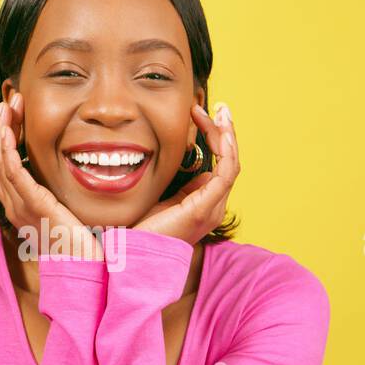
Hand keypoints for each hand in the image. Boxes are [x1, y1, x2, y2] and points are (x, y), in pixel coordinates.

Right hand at [0, 93, 102, 260]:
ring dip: (0, 133)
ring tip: (7, 108)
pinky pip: (13, 175)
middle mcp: (15, 207)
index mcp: (20, 207)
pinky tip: (6, 132)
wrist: (87, 267)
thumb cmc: (82, 243)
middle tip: (7, 104)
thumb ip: (62, 193)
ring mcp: (21, 208)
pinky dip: (6, 152)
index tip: (6, 118)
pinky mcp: (35, 207)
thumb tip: (74, 168)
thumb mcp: (66, 211)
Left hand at [132, 102, 240, 244]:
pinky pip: (225, 173)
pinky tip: (219, 130)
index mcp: (204, 203)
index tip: (202, 114)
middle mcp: (214, 206)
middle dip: (225, 132)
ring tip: (219, 112)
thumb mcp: (163, 202)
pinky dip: (226, 150)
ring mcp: (211, 208)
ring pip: (231, 164)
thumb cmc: (143, 232)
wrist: (133, 256)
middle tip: (218, 107)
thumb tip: (190, 168)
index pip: (221, 165)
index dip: (216, 139)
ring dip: (226, 135)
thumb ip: (179, 188)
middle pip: (230, 161)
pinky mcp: (202, 209)